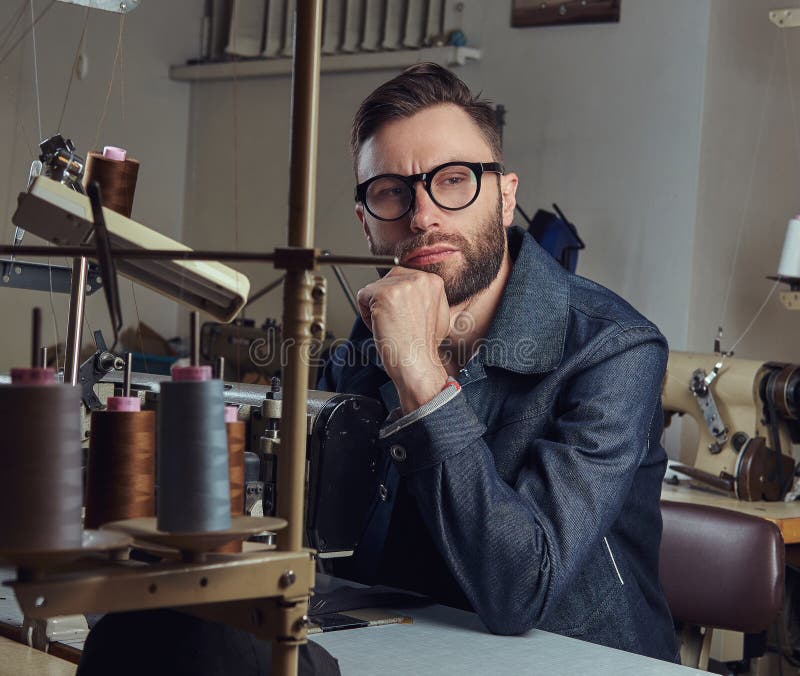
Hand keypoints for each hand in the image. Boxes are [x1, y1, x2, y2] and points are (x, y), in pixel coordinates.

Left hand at [357, 267, 449, 412]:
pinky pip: (362, 296)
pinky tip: (381, 326)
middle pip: (387, 279)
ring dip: (376, 308)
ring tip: (391, 326)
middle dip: (386, 301)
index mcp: (433, 282)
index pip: (402, 277)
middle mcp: (419, 279)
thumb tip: (409, 291)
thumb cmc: (422, 346)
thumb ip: (424, 297)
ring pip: (374, 289)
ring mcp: (401, 285)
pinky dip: (366, 314)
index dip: (398, 299)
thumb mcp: (435, 314)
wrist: (418, 364)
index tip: (402, 316)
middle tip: (395, 322)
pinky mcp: (384, 293)